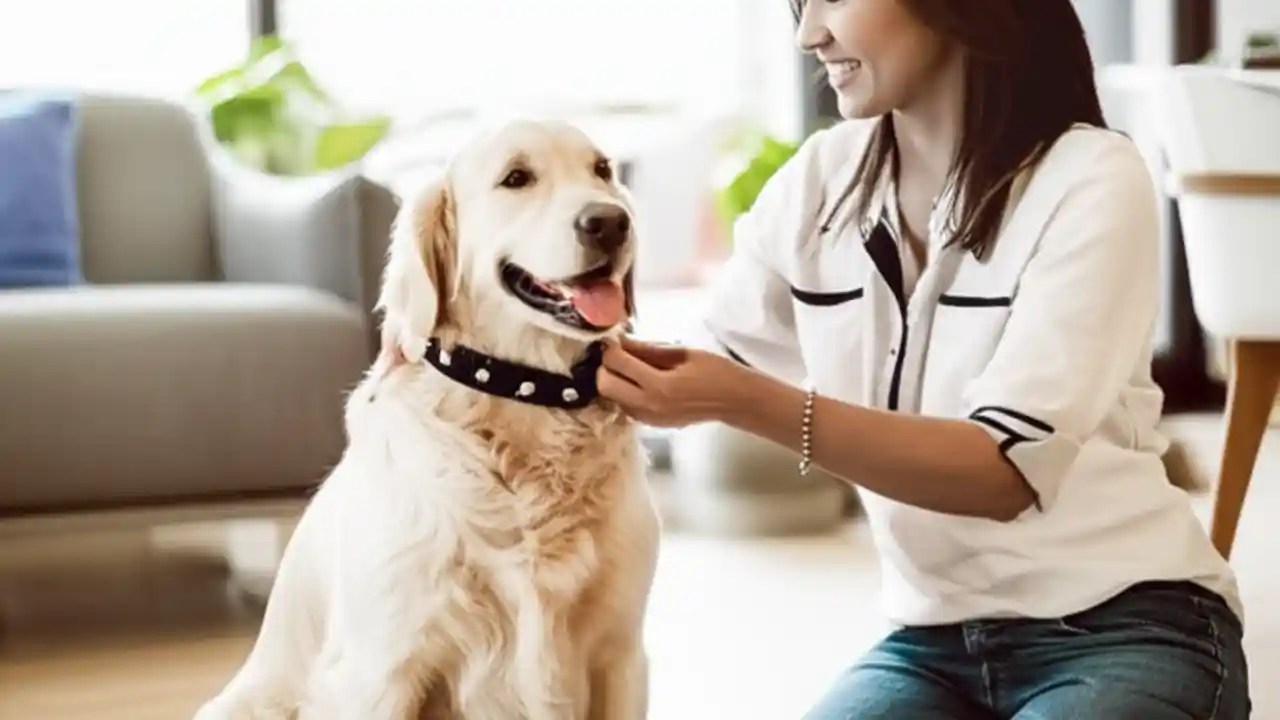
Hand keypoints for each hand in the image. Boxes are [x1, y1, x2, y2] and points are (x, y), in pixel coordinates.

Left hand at [596, 337, 748, 427]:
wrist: (735, 401)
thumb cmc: (715, 371)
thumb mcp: (684, 353)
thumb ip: (650, 348)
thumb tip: (622, 340)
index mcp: (659, 385)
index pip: (618, 363)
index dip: (611, 347)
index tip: (615, 338)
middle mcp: (649, 406)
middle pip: (606, 386)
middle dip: (606, 367)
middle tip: (618, 354)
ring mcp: (650, 419)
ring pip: (613, 399)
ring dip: (614, 381)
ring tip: (630, 367)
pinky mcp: (653, 425)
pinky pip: (627, 408)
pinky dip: (625, 393)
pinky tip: (640, 383)